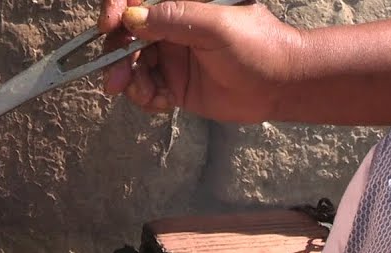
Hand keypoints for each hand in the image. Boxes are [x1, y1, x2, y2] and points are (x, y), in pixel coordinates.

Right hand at [96, 0, 297, 121]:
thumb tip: (132, 19)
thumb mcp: (216, 26)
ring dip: (130, 81)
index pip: (136, 0)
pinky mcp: (175, 84)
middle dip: (117, 56)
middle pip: (126, 36)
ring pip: (132, 65)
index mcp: (181, 3)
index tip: (109, 26)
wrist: (281, 85)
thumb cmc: (258, 45)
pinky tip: (162, 104)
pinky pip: (147, 89)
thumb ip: (174, 19)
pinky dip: (146, 98)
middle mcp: (171, 27)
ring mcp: (171, 56)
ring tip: (144, 96)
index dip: (116, 9)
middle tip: (115, 80)